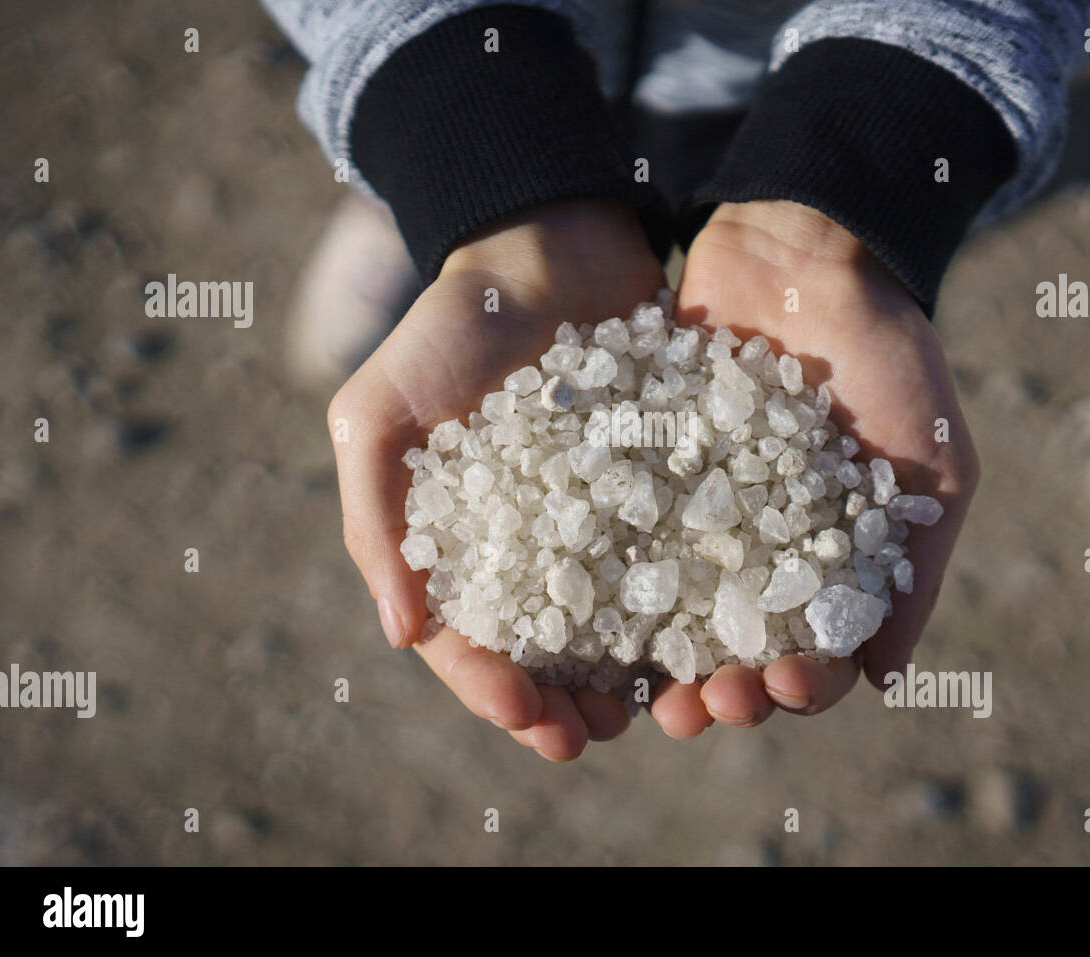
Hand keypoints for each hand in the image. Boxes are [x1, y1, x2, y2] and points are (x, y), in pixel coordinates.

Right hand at [327, 200, 663, 760]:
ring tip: (662, 706)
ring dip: (633, 674)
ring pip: (615, 622)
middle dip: (567, 704)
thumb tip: (402, 633)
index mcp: (458, 543)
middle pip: (546, 651)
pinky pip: (675, 558)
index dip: (492, 690)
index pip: (467, 641)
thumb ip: (374, 518)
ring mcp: (597, 519)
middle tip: (600, 737)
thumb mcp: (379, 413)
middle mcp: (529, 544)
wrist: (546, 248)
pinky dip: (690, 603)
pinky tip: (715, 633)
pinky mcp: (659, 486)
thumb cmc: (449, 328)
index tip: (531, 721)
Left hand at [654, 200, 979, 736]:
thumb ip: (918, 569)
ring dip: (652, 658)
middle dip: (716, 688)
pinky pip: (621, 535)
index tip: (779, 692)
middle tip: (690, 710)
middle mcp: (758, 549)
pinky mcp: (645, 470)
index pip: (813, 653)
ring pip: (668, 609)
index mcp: (829, 561)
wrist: (805, 252)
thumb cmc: (890, 357)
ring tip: (632, 687)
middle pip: (732, 647)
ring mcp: (698, 513)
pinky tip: (579, 608)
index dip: (797, 688)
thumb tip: (888, 680)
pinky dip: (603, 577)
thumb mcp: (933, 461)